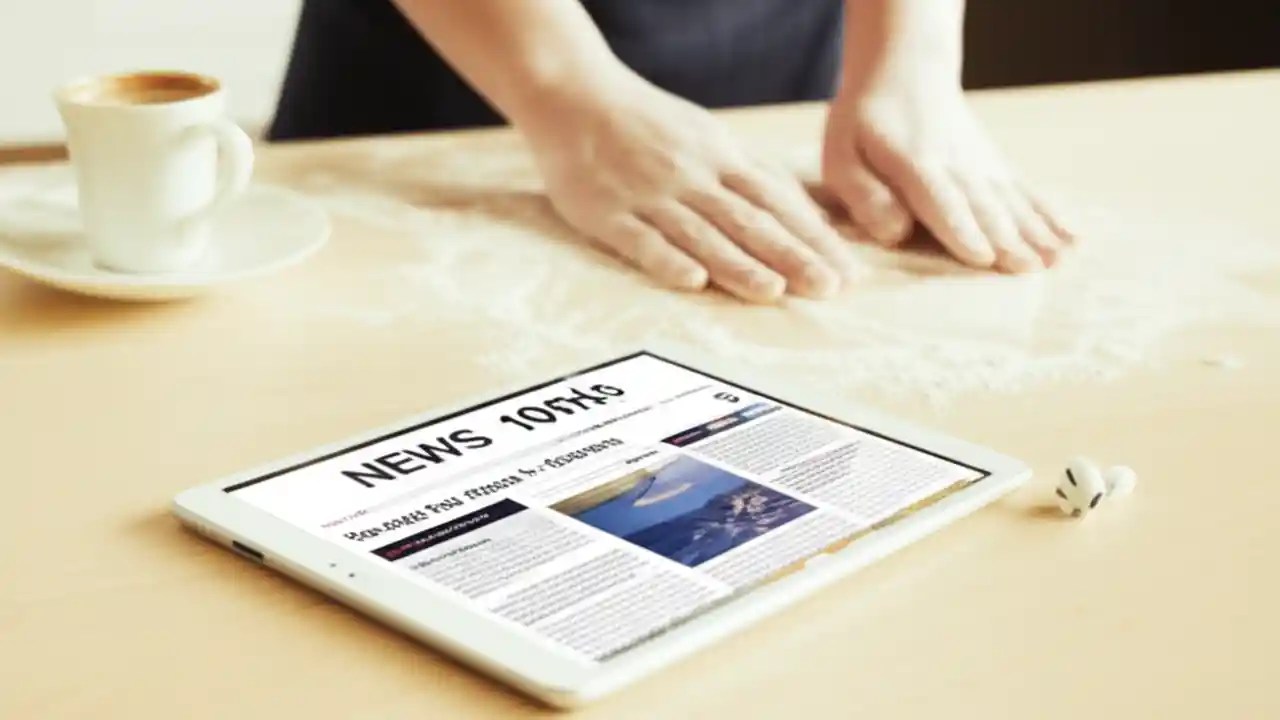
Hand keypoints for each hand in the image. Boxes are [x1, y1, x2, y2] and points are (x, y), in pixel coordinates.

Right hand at [519, 72, 858, 301]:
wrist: (574, 95)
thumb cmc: (648, 124)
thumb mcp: (709, 138)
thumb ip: (752, 177)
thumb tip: (807, 218)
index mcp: (720, 157)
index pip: (777, 201)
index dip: (813, 237)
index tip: (847, 271)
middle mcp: (691, 177)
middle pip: (748, 220)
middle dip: (790, 255)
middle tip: (827, 288)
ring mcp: (649, 195)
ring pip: (701, 233)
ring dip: (738, 264)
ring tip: (773, 292)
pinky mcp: (607, 213)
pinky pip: (640, 240)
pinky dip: (667, 260)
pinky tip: (692, 282)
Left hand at [822, 58, 1074, 271]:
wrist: (905, 74)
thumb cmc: (864, 125)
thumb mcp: (842, 156)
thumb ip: (864, 195)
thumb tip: (895, 233)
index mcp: (913, 164)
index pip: (940, 200)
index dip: (960, 228)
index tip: (981, 256)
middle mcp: (956, 165)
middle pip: (983, 206)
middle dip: (1006, 238)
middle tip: (1028, 268)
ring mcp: (983, 166)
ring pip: (1012, 202)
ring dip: (1036, 232)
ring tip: (1057, 260)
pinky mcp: (998, 169)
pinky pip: (1028, 193)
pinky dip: (1052, 216)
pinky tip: (1074, 239)